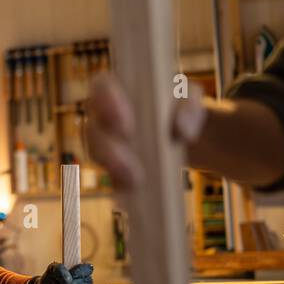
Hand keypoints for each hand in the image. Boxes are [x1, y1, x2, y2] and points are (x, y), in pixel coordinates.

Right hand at [82, 73, 205, 190]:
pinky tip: (129, 197)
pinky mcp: (111, 166)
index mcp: (118, 87)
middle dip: (108, 149)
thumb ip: (190, 106)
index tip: (126, 125)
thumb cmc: (178, 105)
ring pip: (96, 154)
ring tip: (136, 183)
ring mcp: (104, 141)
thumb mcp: (190, 98)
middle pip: (92, 128)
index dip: (106, 103)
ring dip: (113, 169)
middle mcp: (102, 113)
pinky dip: (118, 188)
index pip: (101, 86)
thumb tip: (180, 129)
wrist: (182, 130)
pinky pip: (107, 178)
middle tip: (130, 165)